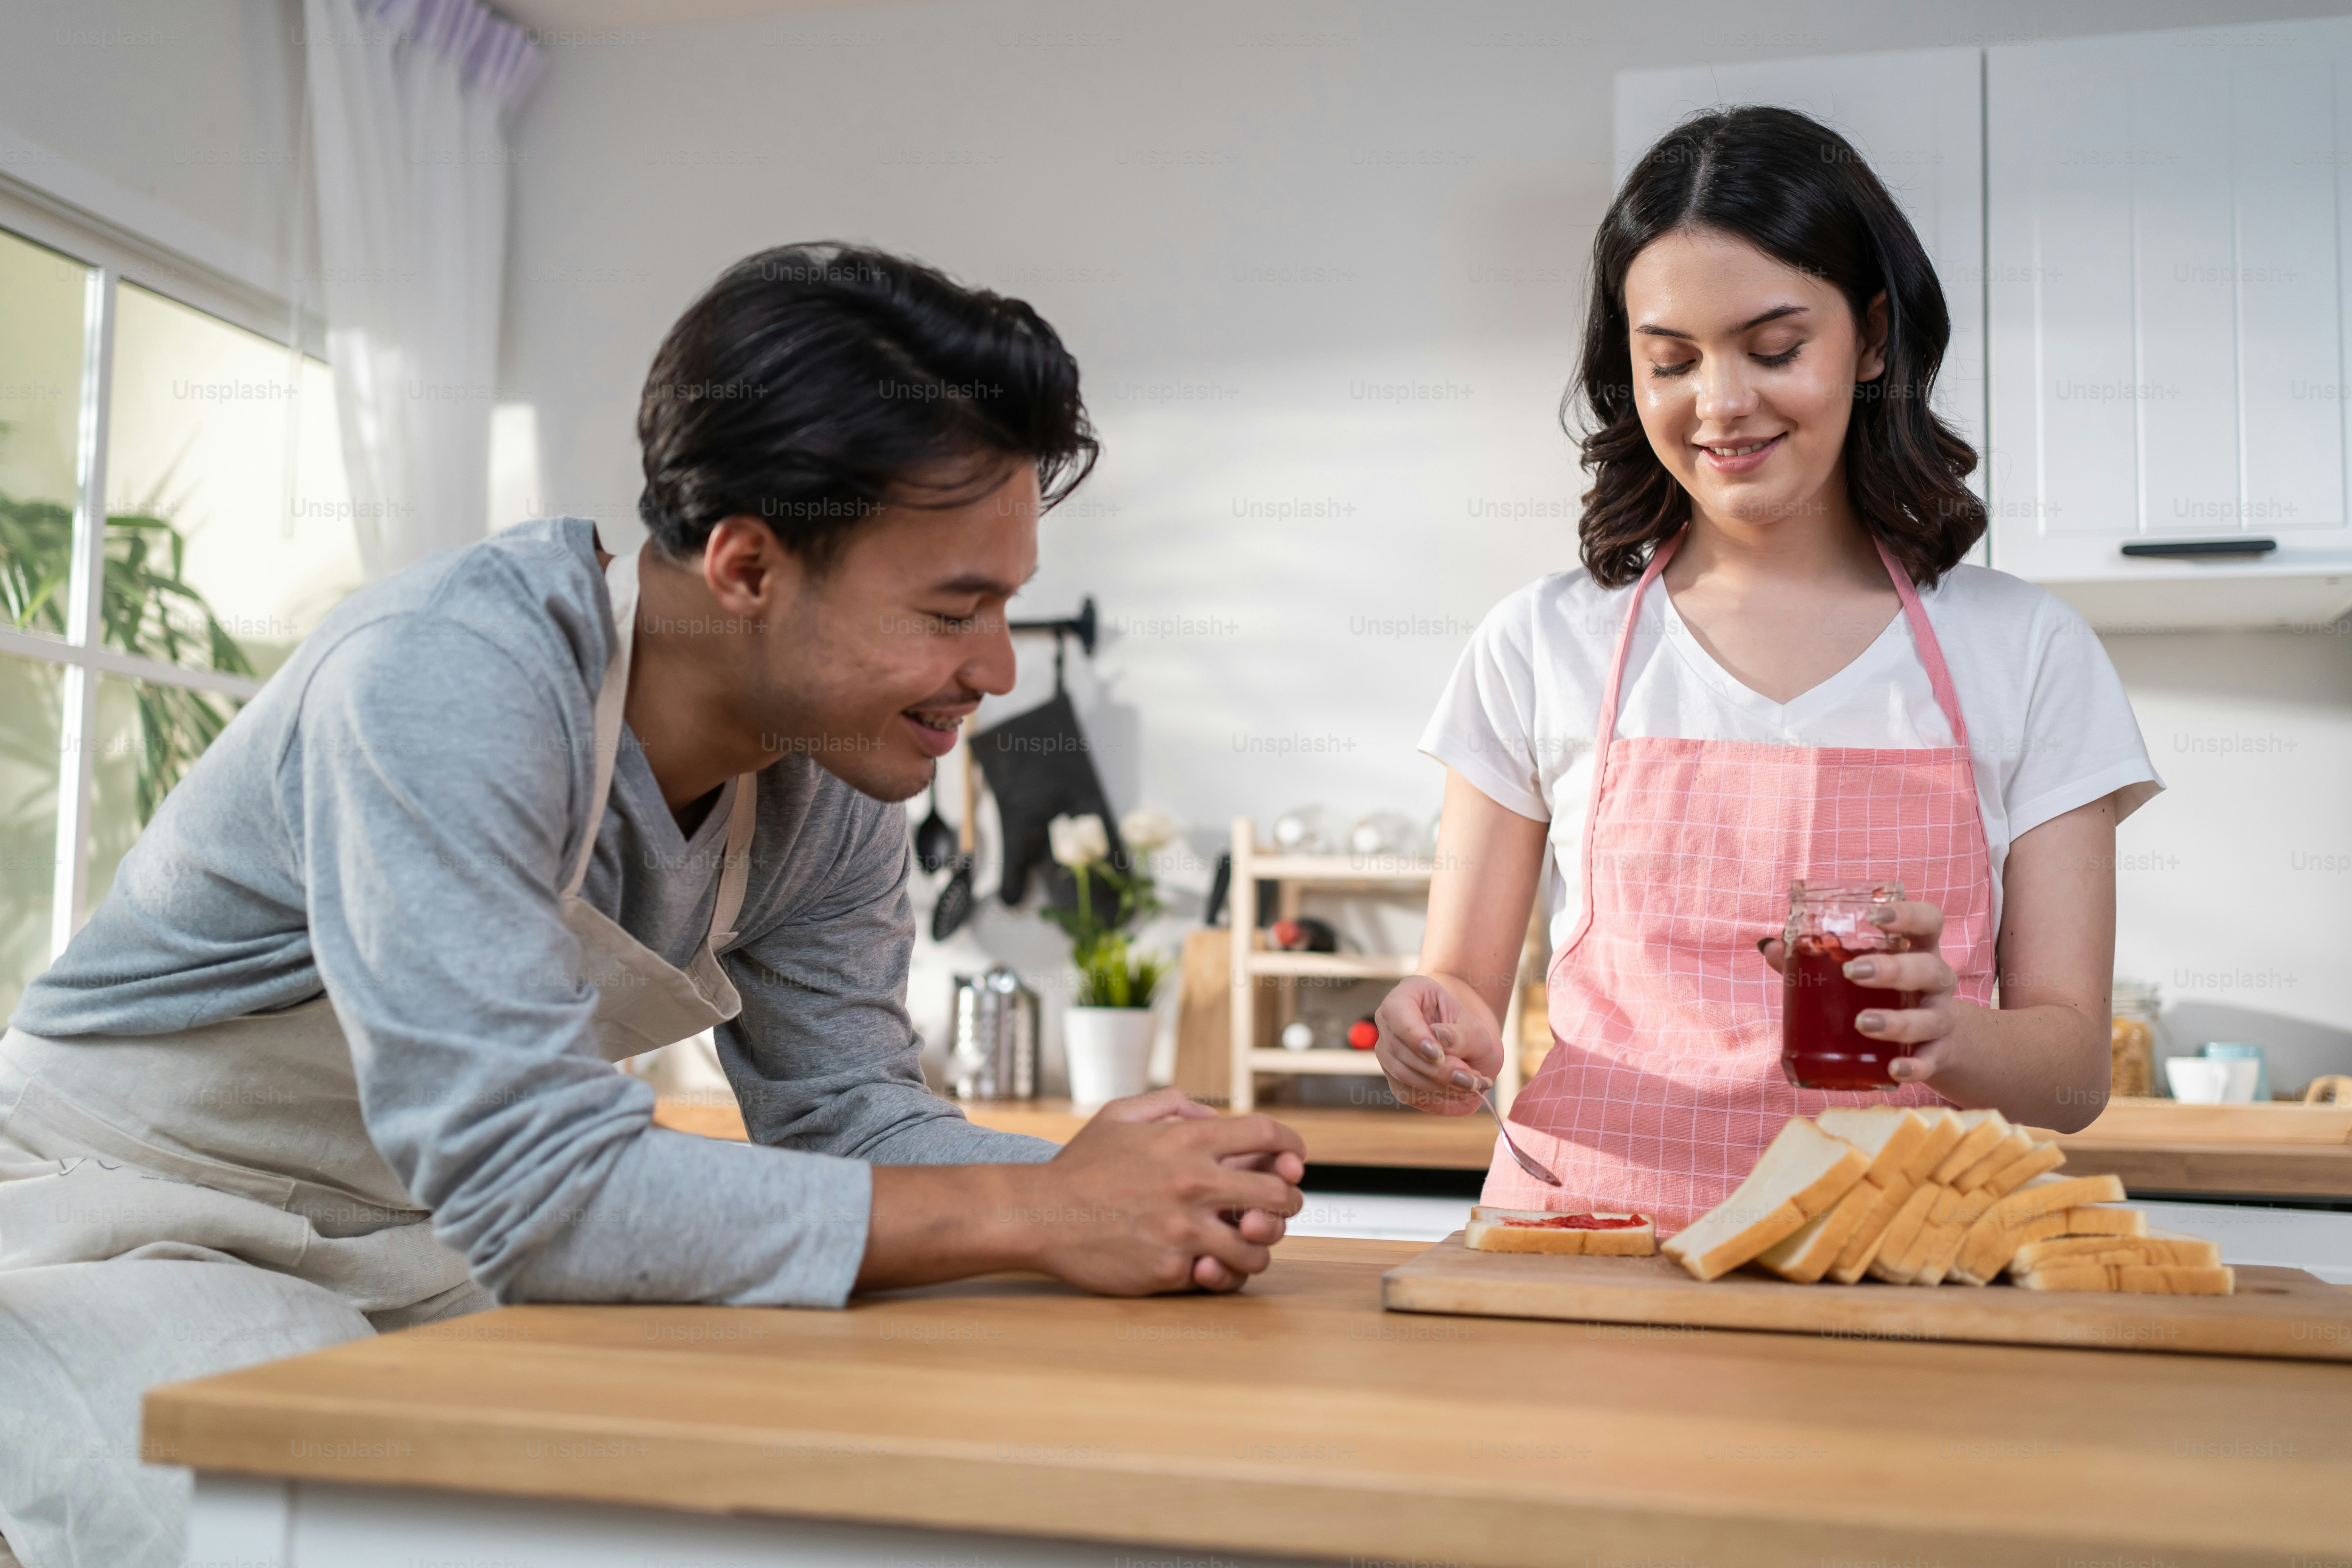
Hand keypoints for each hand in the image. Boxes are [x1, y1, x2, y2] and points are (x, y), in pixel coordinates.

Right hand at [1014, 1090, 1305, 1294]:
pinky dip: (1226, 1273)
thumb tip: (1214, 1116)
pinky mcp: (1170, 1270)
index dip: (1293, 1146)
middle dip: (1286, 1201)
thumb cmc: (1081, 1166)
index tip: (1295, 1159)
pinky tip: (1214, 1263)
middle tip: (1274, 1207)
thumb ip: (1173, 1104)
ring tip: (1245, 1242)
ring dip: (1260, 1245)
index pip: (1268, 1135)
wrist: (1039, 1214)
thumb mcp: (1122, 1114)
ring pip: (1259, 1247)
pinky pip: (1222, 1277)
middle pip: (1278, 1194)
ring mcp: (1183, 1230)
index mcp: (1187, 1141)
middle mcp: (1192, 1183)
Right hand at [1373, 975, 1504, 1115]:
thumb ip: (1461, 1036)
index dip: (1414, 1034)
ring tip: (1471, 1085)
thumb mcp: (1477, 1031)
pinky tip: (1458, 1092)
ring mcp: (1387, 1049)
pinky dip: (1434, 1095)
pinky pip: (1406, 1090)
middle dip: (1437, 1069)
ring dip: (1438, 1084)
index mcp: (1408, 994)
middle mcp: (1389, 1020)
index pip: (1397, 1010)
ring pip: (1402, 1072)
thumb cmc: (1471, 1034)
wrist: (1470, 1052)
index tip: (1439, 1056)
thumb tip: (1439, 1038)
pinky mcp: (1393, 1076)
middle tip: (1471, 1080)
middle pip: (1399, 1047)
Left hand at [1759, 900, 1958, 1084]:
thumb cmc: (1886, 993)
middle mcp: (1936, 981)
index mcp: (1918, 950)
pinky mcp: (1939, 1053)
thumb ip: (1815, 959)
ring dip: (1897, 1021)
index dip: (1908, 915)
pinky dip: (1915, 1066)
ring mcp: (1940, 1017)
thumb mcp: (1860, 970)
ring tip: (1863, 1023)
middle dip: (1892, 969)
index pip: (1928, 921)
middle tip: (1852, 972)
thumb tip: (1770, 946)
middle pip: (1928, 968)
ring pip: (1930, 1017)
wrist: (1930, 1040)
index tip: (1875, 917)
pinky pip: (1931, 1060)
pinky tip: (1894, 1069)